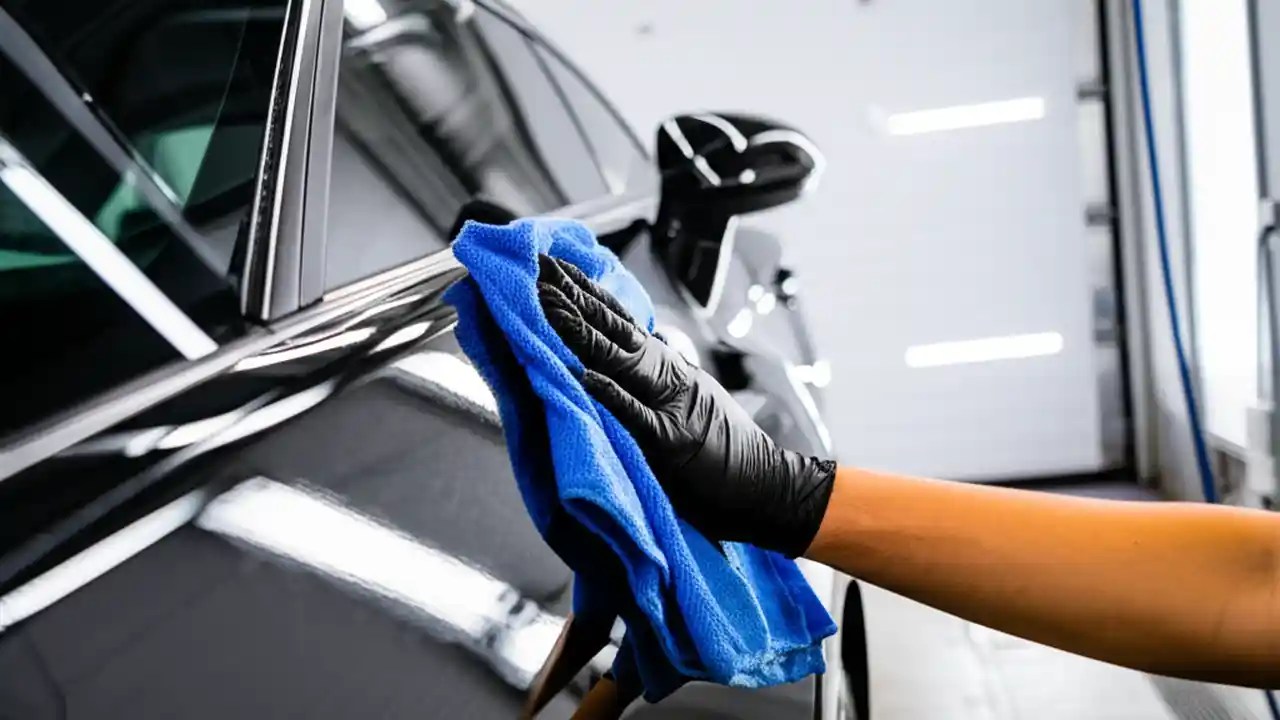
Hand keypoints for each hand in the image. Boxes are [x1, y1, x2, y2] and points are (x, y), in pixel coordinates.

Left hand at [536, 255, 835, 556]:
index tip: (555, 267)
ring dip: (582, 333)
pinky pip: (635, 415)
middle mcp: (670, 377)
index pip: (622, 321)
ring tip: (549, 307)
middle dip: (577, 298)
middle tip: (539, 268)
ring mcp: (670, 408)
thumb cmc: (730, 450)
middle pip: (616, 330)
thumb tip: (653, 337)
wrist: (768, 487)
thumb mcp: (699, 398)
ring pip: (620, 361)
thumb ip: (673, 369)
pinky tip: (584, 375)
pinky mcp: (670, 444)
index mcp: (672, 368)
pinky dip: (611, 395)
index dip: (589, 292)